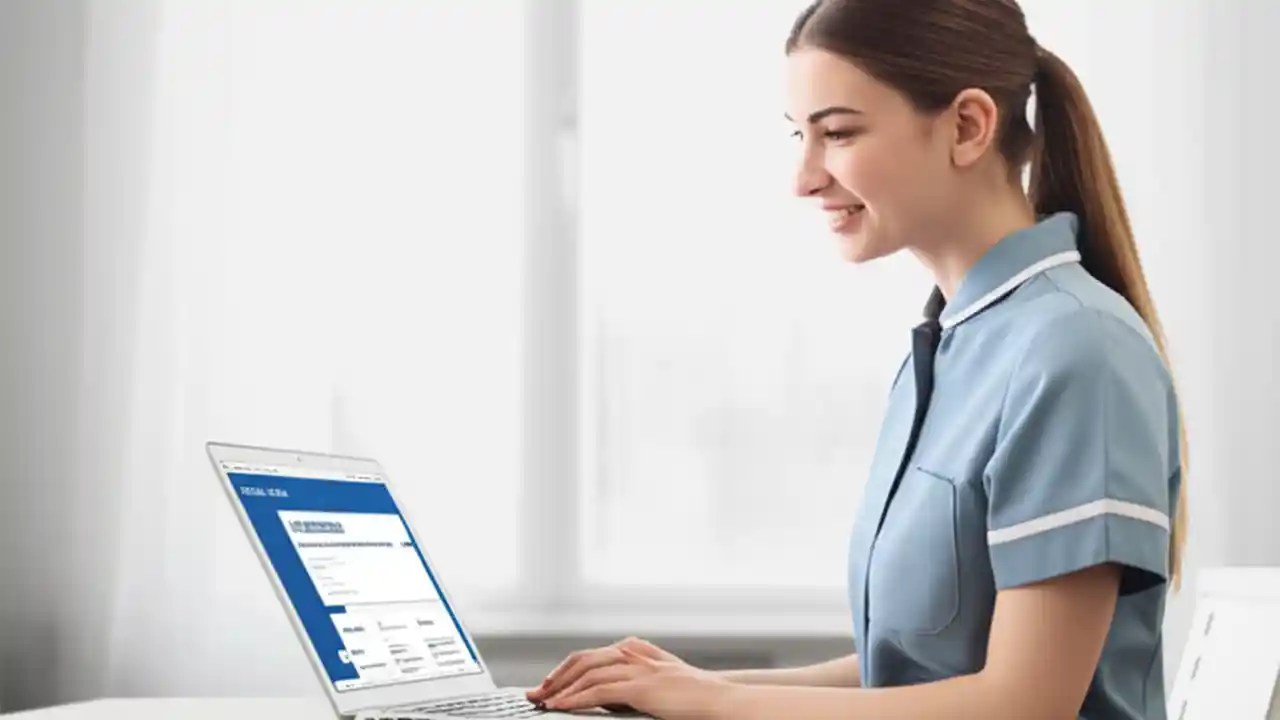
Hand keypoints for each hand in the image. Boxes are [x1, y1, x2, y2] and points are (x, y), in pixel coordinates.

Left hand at [527, 636, 687, 705]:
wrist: (717, 699)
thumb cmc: (690, 696)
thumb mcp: (654, 683)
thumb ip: (627, 684)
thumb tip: (597, 697)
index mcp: (635, 648)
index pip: (590, 656)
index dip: (564, 670)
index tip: (547, 684)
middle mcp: (633, 652)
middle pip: (582, 659)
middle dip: (556, 677)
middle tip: (536, 692)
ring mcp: (637, 667)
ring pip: (587, 673)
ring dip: (561, 690)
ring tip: (544, 702)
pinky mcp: (641, 686)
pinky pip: (598, 690)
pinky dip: (575, 699)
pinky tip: (562, 706)